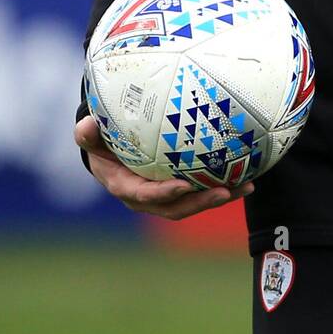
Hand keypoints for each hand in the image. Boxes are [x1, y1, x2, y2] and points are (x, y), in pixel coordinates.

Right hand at [74, 114, 253, 219]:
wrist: (110, 152)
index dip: (164, 194)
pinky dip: (224, 187)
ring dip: (219, 198)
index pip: (145, 195)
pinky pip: (202, 192)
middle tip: (225, 192)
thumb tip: (86, 126)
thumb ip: (88, 133)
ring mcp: (165, 197)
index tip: (185, 185)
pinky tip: (247, 177)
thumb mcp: (92, 137)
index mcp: (125, 187)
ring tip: (245, 187)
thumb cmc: (101, 141)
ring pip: (194, 203)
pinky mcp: (180, 191)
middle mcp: (146, 198)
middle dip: (201, 203)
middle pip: (176, 207)